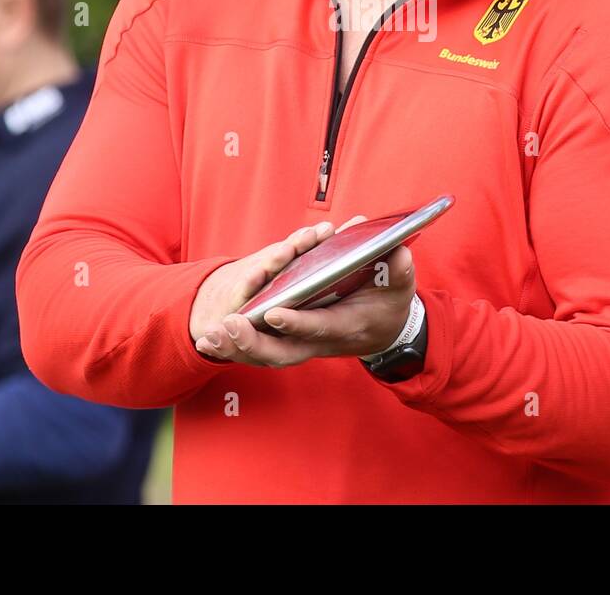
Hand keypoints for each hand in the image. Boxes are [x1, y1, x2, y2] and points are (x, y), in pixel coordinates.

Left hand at [194, 222, 416, 368]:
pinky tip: (209, 342)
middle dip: (254, 342)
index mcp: (346, 325)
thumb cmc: (390, 302)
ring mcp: (303, 344)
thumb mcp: (400, 284)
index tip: (274, 313)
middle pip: (284, 351)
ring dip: (237, 349)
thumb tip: (398, 254)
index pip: (319, 327)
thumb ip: (398, 270)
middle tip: (228, 326)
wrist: (384, 330)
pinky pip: (259, 352)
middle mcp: (321, 341)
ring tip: (210, 338)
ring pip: (267, 355)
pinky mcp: (291, 342)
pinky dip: (234, 349)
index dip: (297, 323)